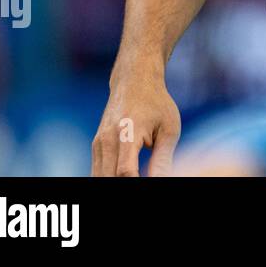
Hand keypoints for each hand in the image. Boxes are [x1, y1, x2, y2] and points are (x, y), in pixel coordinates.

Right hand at [92, 62, 180, 176]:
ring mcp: (98, 143)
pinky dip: (109, 178)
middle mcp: (107, 139)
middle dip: (124, 185)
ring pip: (99, 177)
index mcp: (127, 133)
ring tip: (135, 178)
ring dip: (115, 183)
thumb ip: (163, 159)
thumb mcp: (169, 128)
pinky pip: (98, 172)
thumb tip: (162, 180)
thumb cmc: (157, 104)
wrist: (134, 81)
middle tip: (142, 178)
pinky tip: (126, 177)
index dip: (136, 183)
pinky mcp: (96, 146)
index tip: (150, 182)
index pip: (125, 171)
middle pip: (109, 178)